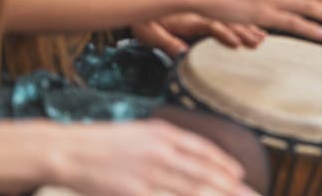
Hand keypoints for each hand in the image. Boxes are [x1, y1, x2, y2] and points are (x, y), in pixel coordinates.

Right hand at [48, 120, 256, 195]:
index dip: (224, 164)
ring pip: (189, 190)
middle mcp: (160, 152)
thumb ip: (171, 142)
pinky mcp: (132, 192)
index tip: (240, 174)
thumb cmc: (107, 142)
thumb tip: (198, 155)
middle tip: (251, 194)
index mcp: (164, 134)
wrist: (69, 149)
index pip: (204, 150)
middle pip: (203, 173)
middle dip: (230, 186)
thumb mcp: (144, 132)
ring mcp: (147, 174)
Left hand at [132, 14, 265, 56]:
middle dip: (245, 31)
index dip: (226, 35)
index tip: (238, 44)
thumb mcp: (151, 33)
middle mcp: (201, 13)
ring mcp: (206, 10)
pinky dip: (245, 19)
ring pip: (233, 17)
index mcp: (189, 20)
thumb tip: (182, 54)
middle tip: (259, 41)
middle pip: (228, 21)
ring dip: (248, 26)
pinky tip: (255, 25)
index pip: (212, 26)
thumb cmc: (145, 20)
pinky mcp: (207, 10)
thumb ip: (168, 43)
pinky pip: (231, 14)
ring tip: (262, 37)